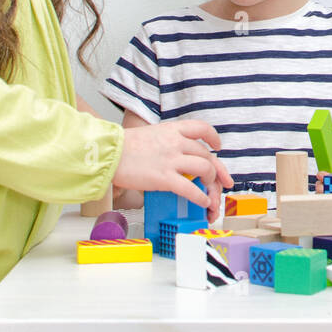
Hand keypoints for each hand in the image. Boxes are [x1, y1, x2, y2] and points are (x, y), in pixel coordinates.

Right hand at [114, 119, 234, 208]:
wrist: (107, 153)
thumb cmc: (122, 147)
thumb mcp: (149, 135)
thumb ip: (166, 142)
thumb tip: (174, 156)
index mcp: (172, 130)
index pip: (201, 128)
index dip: (213, 138)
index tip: (217, 146)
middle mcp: (176, 142)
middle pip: (207, 155)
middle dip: (218, 171)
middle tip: (224, 181)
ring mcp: (172, 160)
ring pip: (205, 170)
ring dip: (211, 183)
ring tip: (209, 192)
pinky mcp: (165, 178)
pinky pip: (191, 189)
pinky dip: (200, 197)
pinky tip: (202, 203)